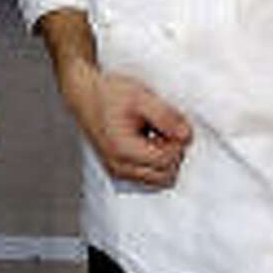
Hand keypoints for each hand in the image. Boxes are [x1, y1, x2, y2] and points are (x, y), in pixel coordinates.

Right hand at [63, 63, 191, 187]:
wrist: (84, 95)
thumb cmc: (110, 93)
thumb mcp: (141, 97)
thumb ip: (166, 117)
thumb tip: (187, 136)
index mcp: (123, 150)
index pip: (167, 161)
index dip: (178, 143)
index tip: (174, 124)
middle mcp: (119, 167)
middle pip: (165, 177)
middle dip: (172, 154)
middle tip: (165, 129)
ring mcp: (118, 172)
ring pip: (158, 179)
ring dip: (164, 159)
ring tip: (154, 133)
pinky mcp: (119, 170)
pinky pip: (148, 176)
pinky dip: (154, 161)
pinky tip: (147, 140)